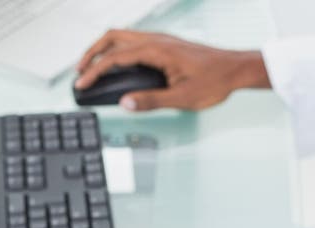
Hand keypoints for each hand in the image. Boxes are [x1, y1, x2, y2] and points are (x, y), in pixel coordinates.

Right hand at [75, 30, 269, 111]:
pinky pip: (133, 41)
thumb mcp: (181, 99)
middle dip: (91, 53)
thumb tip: (125, 103)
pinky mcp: (165, 45)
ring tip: (92, 67)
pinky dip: (118, 50)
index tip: (82, 83)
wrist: (234, 69)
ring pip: (122, 37)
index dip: (95, 71)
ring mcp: (160, 40)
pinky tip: (117, 65)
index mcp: (156, 50)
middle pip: (112, 38)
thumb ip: (151, 101)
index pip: (115, 58)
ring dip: (103, 50)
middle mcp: (156, 39)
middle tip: (79, 71)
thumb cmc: (214, 81)